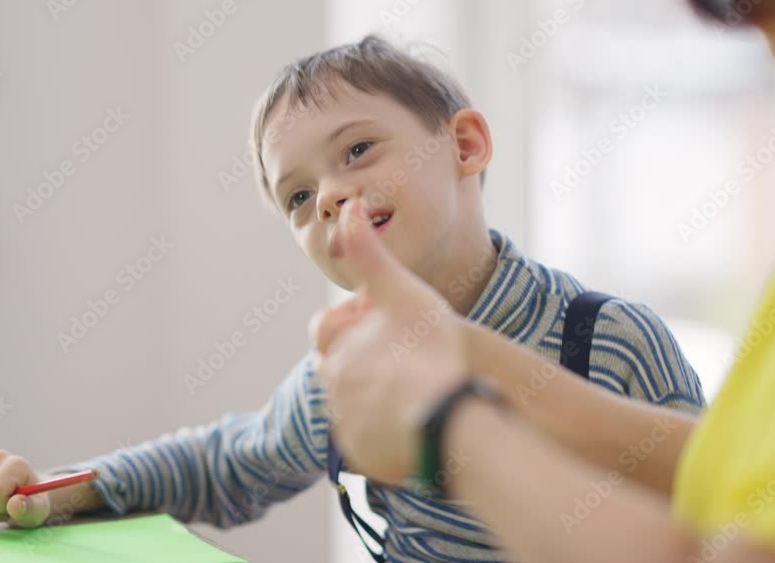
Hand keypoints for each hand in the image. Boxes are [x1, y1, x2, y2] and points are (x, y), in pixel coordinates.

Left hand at [313, 201, 469, 484]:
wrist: (447, 421)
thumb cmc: (427, 351)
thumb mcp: (400, 293)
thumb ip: (369, 253)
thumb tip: (349, 208)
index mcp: (337, 353)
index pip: (327, 332)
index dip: (353, 323)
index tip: (384, 326)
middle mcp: (334, 394)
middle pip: (344, 372)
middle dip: (368, 363)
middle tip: (408, 360)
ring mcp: (350, 431)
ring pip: (359, 407)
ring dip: (380, 399)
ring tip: (420, 392)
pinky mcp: (368, 461)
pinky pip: (374, 444)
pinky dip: (390, 434)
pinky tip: (420, 423)